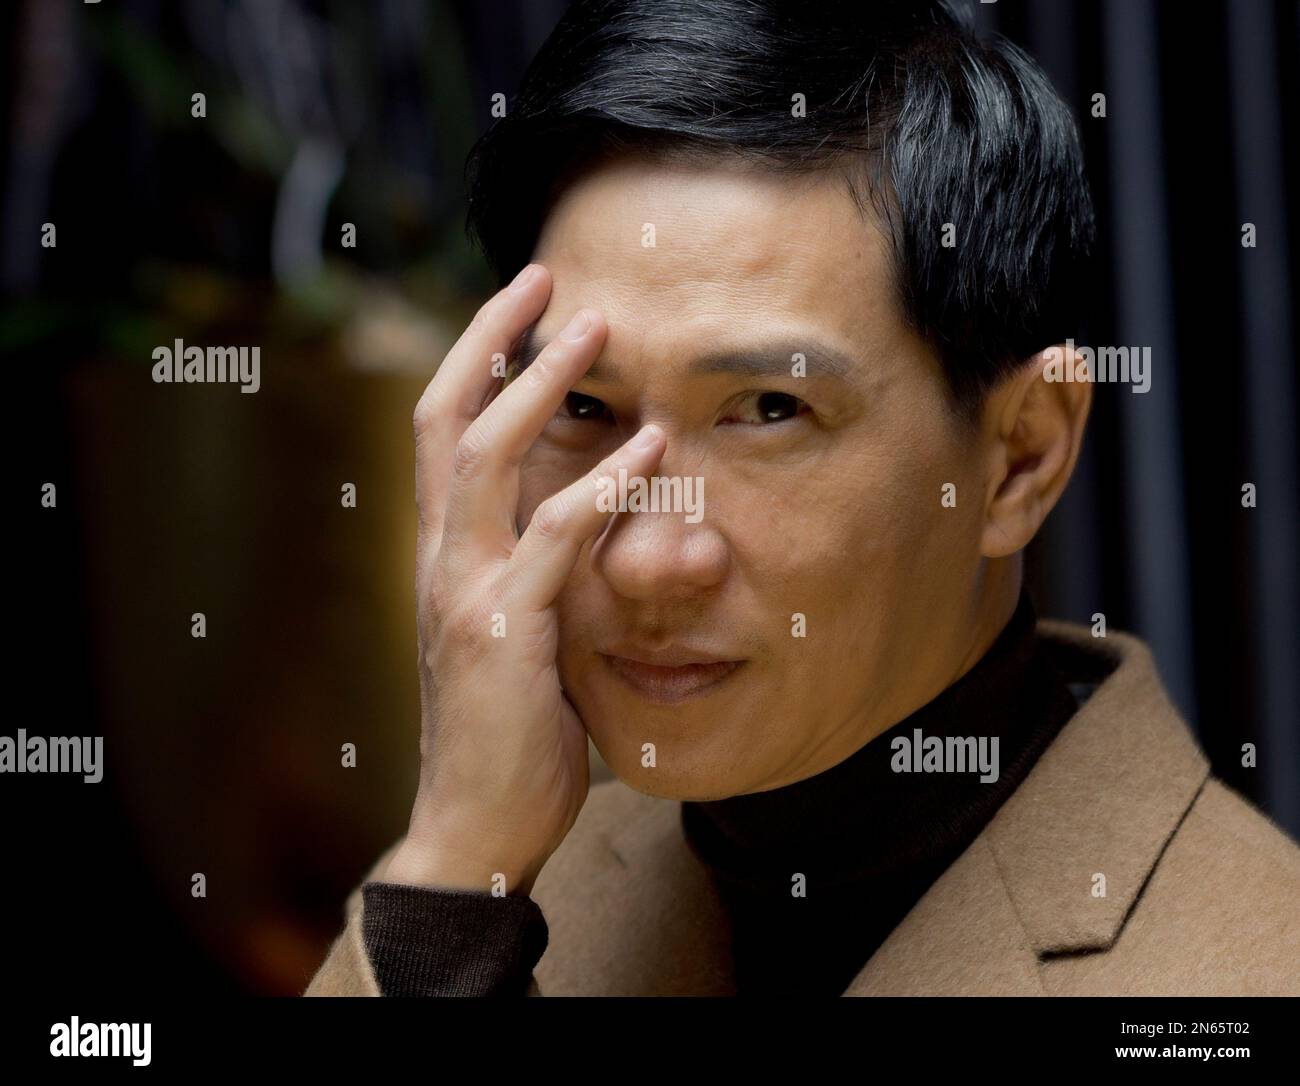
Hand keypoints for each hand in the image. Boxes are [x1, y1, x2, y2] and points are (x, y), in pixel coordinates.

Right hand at [381, 263, 664, 897]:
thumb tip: (589, 524)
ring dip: (541, 384)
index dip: (472, 361)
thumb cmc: (507, 731)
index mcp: (441, 555)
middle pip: (445, 418)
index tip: (519, 307)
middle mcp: (439, 560)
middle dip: (493, 340)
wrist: (474, 824)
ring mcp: (464, 592)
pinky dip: (602, 484)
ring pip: (486, 457)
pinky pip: (554, 538)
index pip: (439, 432)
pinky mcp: (502, 632)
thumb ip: (535, 573)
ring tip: (596, 328)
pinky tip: (647, 447)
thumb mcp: (514, 634)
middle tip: (549, 279)